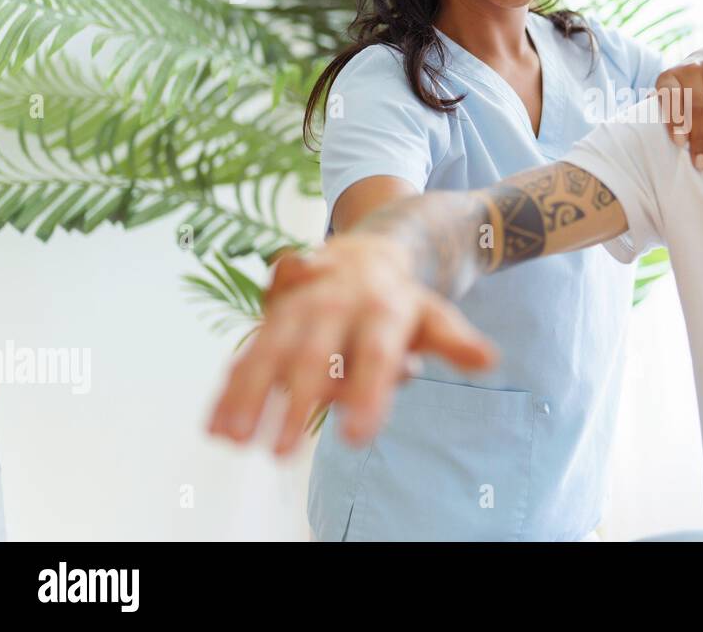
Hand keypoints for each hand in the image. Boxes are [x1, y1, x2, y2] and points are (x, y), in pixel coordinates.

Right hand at [206, 235, 498, 455]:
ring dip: (248, 395)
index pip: (377, 354)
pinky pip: (249, 349)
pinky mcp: (273, 317)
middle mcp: (337, 304)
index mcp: (383, 309)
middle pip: (315, 353)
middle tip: (282, 454)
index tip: (356, 437)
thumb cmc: (404, 301)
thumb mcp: (436, 315)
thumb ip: (454, 342)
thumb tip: (488, 358)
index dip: (368, 393)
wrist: (369, 249)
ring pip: (269, 349)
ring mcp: (301, 307)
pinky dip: (231, 386)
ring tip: (232, 440)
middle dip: (295, 401)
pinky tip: (215, 426)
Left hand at [656, 53, 702, 169]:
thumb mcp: (671, 93)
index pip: (669, 98)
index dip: (674, 120)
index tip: (679, 144)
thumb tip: (644, 136)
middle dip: (700, 138)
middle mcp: (692, 69)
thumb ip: (661, 111)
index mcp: (669, 77)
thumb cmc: (688, 88)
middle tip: (702, 164)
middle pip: (696, 108)